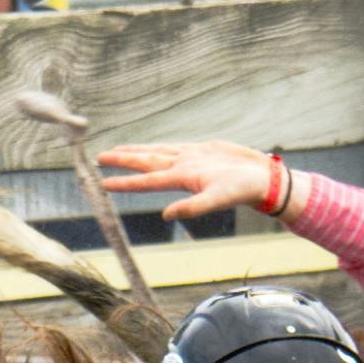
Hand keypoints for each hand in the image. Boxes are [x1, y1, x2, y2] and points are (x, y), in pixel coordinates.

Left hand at [93, 139, 280, 224]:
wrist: (264, 180)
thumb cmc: (243, 190)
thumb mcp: (218, 199)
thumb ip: (192, 207)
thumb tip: (166, 215)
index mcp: (182, 178)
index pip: (147, 179)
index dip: (124, 181)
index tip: (102, 182)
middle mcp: (182, 168)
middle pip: (146, 162)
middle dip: (123, 160)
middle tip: (99, 158)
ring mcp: (191, 159)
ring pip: (157, 153)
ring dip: (137, 152)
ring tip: (118, 151)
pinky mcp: (203, 151)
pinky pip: (174, 147)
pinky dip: (160, 147)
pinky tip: (152, 148)